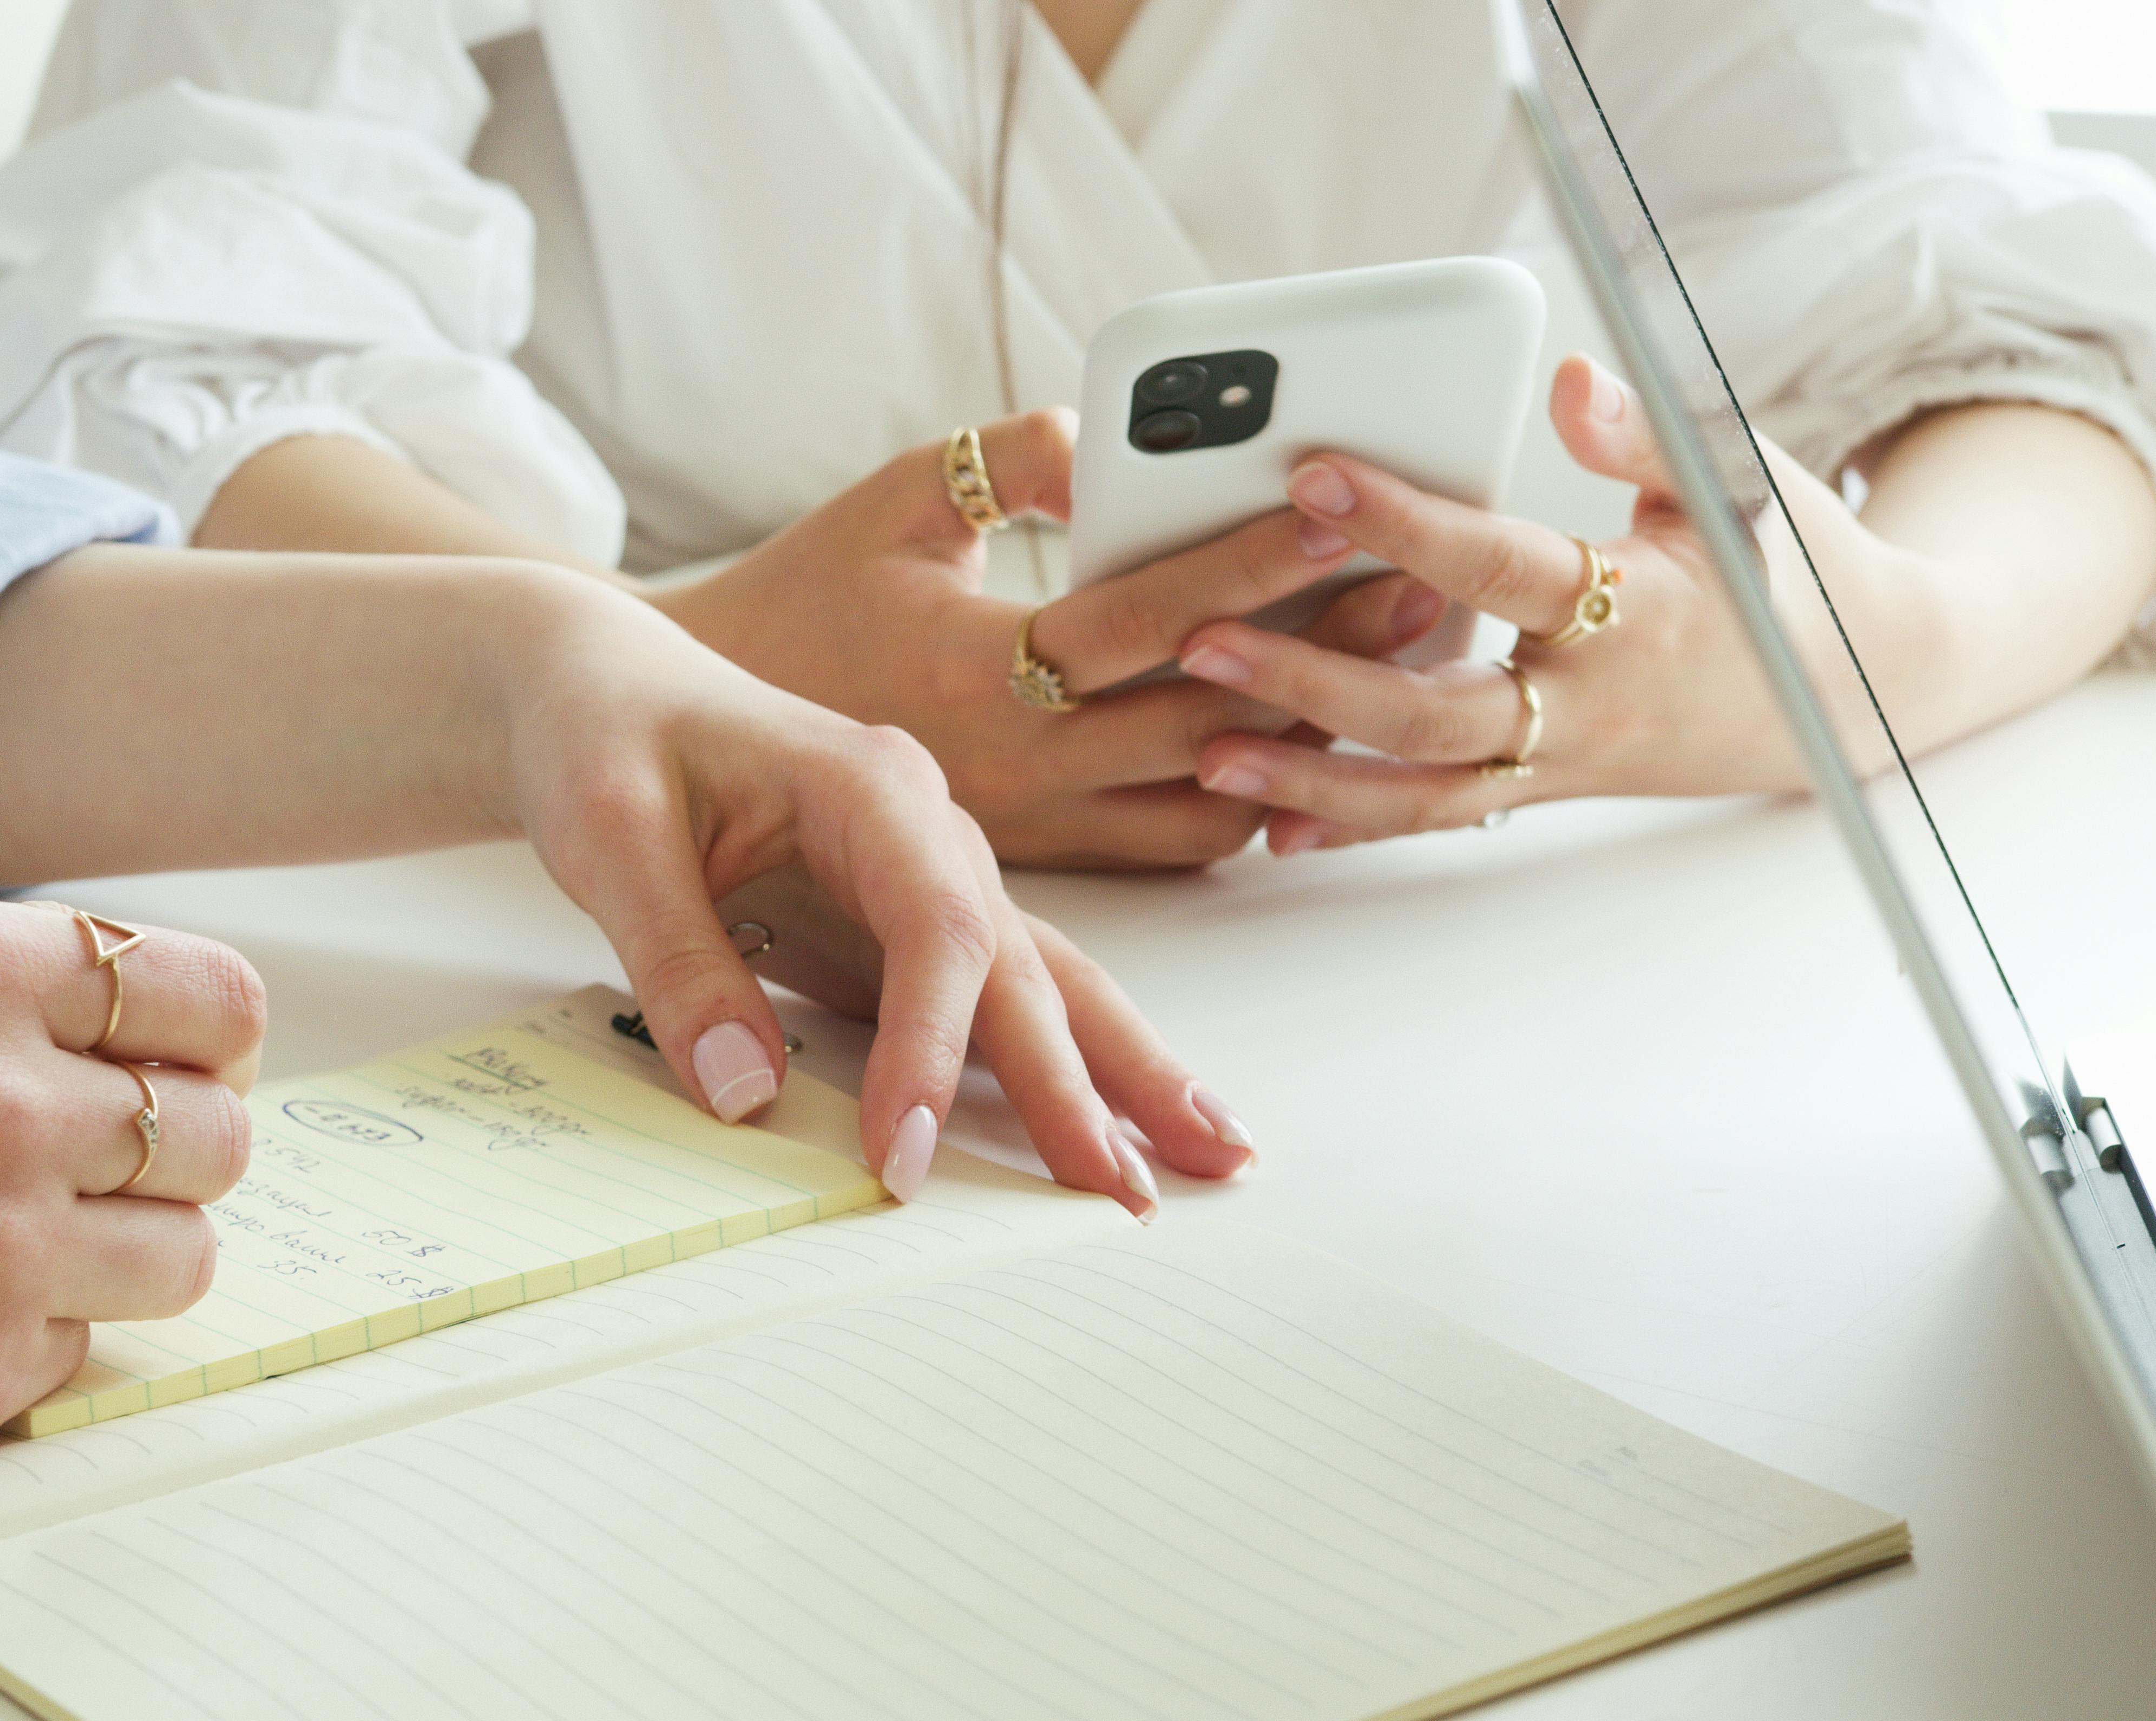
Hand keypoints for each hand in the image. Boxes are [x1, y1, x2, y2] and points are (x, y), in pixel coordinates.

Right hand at [0, 900, 262, 1493]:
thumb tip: (143, 1025)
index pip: (211, 996)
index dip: (210, 1036)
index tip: (191, 1062)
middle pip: (216, 1135)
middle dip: (171, 1146)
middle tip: (87, 1159)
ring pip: (181, 1255)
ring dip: (116, 1248)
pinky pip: (77, 1352)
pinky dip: (16, 1335)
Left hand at [488, 568, 1258, 1211]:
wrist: (601, 687)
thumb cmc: (605, 738)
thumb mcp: (607, 834)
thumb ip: (676, 957)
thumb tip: (746, 1095)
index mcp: (869, 783)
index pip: (934, 930)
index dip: (930, 1049)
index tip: (904, 1155)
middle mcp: (927, 827)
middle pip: (1021, 963)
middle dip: (1083, 1081)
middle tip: (1126, 1191)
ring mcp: (931, 873)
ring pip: (1044, 978)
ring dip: (1122, 1071)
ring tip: (1210, 1153)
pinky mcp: (908, 923)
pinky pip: (1002, 997)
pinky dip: (1069, 1059)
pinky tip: (1125, 1122)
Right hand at [647, 409, 1379, 867]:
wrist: (728, 741)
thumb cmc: (812, 597)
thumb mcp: (897, 500)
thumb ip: (1008, 457)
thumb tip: (1101, 432)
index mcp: (972, 668)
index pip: (1143, 616)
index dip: (1249, 559)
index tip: (1340, 504)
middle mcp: (1014, 763)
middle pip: (1211, 717)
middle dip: (1329, 653)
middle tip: (1427, 589)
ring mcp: (1036, 822)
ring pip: (1214, 800)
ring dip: (1313, 739)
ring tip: (1396, 669)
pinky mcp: (1048, 853)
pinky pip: (1180, 843)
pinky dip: (1256, 797)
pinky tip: (1312, 744)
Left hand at [1171, 355, 1925, 850]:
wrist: (1854, 694)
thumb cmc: (1787, 569)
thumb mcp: (1734, 484)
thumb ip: (1644, 434)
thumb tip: (1570, 378)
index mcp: (1636, 610)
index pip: (1501, 565)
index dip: (1405, 525)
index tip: (1313, 477)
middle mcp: (1590, 702)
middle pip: (1433, 709)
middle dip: (1312, 682)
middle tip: (1204, 642)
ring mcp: (1562, 760)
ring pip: (1422, 788)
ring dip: (1310, 775)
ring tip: (1206, 755)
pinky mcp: (1544, 789)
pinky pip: (1439, 817)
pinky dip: (1352, 822)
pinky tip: (1264, 825)